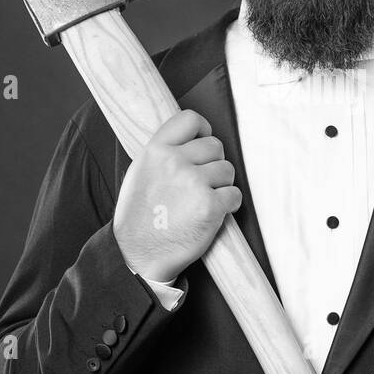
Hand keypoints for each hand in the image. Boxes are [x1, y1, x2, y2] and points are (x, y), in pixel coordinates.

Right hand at [112, 109, 241, 282]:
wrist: (139, 254)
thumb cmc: (139, 216)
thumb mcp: (140, 173)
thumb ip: (162, 153)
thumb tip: (190, 140)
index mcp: (155, 151)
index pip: (190, 119)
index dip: (202, 130)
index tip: (203, 142)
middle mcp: (175, 162)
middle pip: (215, 146)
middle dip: (213, 163)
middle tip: (201, 183)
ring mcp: (194, 183)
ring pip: (227, 169)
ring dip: (221, 185)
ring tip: (203, 200)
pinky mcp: (210, 206)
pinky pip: (235, 194)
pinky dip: (229, 205)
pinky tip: (212, 213)